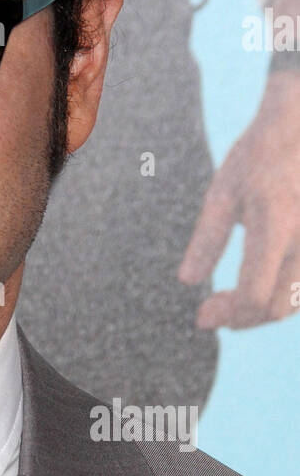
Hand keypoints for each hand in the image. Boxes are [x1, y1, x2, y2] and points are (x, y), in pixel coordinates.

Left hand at [178, 71, 299, 327]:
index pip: (256, 293)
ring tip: (232, 301)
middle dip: (242, 318)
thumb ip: (207, 239)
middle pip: (278, 307)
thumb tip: (187, 281)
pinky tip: (258, 285)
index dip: (228, 314)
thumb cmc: (259, 157)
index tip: (203, 316)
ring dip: (263, 310)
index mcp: (276, 223)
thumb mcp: (223, 192)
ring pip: (297, 301)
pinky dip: (282, 295)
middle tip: (213, 312)